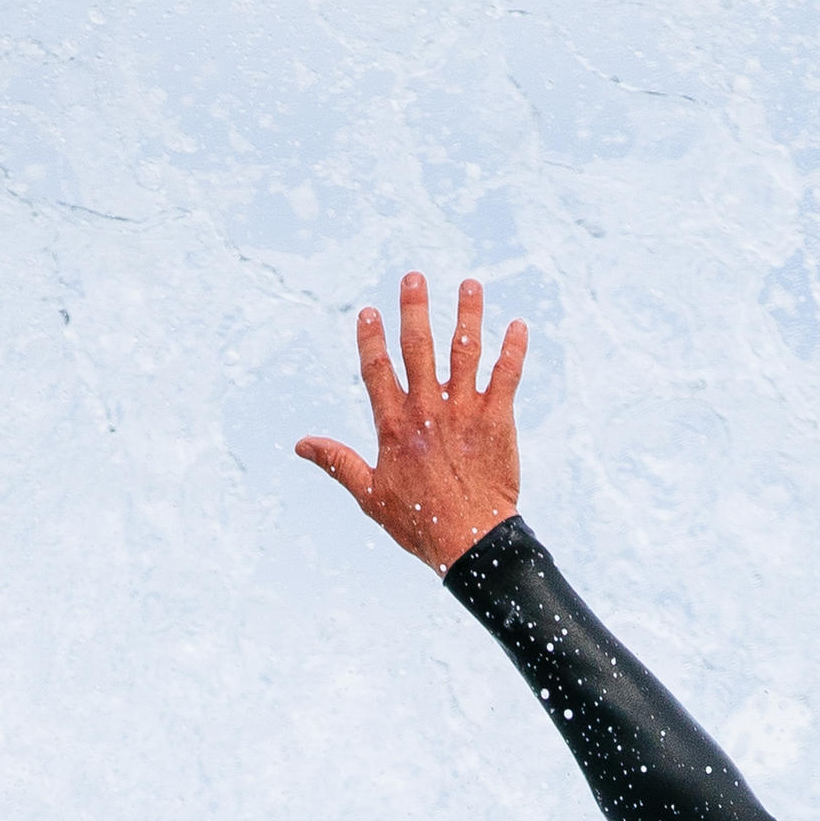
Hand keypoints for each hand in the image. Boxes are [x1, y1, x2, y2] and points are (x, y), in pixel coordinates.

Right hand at [295, 271, 525, 571]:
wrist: (471, 543)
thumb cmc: (419, 523)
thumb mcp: (370, 495)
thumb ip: (338, 462)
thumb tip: (300, 445)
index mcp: (394, 426)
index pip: (377, 370)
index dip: (371, 339)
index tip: (369, 311)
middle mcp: (428, 411)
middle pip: (419, 348)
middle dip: (415, 309)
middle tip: (414, 277)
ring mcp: (464, 412)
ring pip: (465, 351)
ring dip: (467, 315)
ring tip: (470, 284)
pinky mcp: (497, 420)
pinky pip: (506, 376)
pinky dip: (513, 349)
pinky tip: (518, 325)